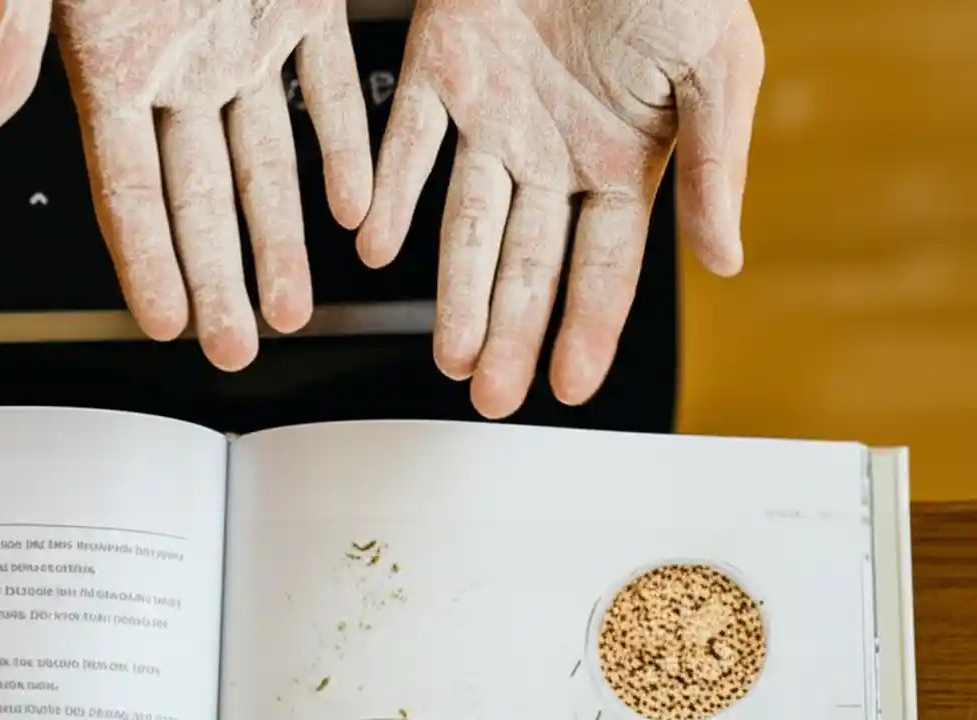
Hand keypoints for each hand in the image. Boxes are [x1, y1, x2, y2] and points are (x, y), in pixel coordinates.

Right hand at [0, 0, 372, 370]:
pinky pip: (327, 90)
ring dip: (284, 235)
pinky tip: (353, 208)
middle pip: (201, 197)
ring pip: (268, 161)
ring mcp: (242, 38)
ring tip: (298, 303)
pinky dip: (344, 147)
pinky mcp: (301, 1)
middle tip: (239, 346)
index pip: (128, 190)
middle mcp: (180, 64)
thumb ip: (10, 36)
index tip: (167, 322)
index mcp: (113, 62)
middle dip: (221, 277)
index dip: (146, 260)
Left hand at [357, 0, 764, 417]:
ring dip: (451, 288)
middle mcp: (552, 153)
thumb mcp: (717, 67)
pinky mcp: (436, 70)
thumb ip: (716, 167)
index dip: (587, 330)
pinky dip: (386, 192)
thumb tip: (726, 264)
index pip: (602, 266)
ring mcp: (492, 117)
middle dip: (510, 332)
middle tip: (491, 397)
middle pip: (527, 263)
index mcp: (622, 160)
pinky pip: (406, 144)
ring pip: (463, 224)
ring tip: (445, 351)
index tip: (567, 390)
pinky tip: (373, 243)